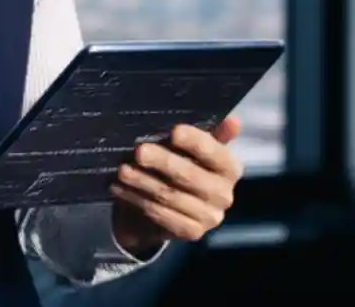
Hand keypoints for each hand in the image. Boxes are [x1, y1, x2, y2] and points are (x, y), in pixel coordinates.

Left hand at [109, 115, 244, 257]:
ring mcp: (210, 217)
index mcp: (230, 168)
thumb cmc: (180, 165)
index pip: (215, 153)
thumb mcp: (191, 148)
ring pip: (170, 196)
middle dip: (162, 162)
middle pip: (189, 176)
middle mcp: (225, 195)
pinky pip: (161, 215)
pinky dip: (138, 200)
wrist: (166, 207)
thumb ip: (209, 135)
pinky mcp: (191, 233)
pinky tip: (121, 189)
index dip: (196, 142)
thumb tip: (234, 121)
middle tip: (139, 151)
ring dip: (143, 182)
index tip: (174, 132)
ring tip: (122, 170)